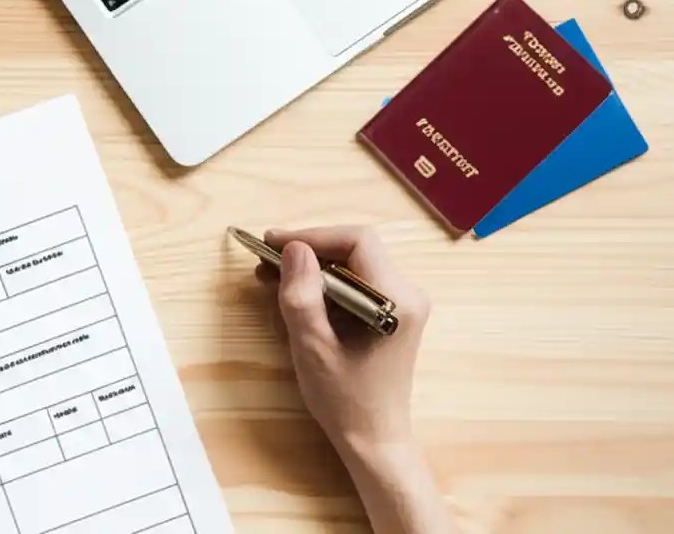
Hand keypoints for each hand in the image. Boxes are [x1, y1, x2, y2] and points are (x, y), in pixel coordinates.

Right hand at [260, 226, 429, 450]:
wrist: (373, 437)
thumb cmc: (344, 398)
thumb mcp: (313, 347)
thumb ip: (302, 296)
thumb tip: (293, 249)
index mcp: (397, 299)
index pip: (357, 241)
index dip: (312, 236)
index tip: (274, 244)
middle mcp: (407, 294)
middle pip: (355, 248)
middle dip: (308, 250)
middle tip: (267, 261)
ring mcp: (401, 303)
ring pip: (352, 264)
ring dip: (312, 266)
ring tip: (272, 277)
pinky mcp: (390, 313)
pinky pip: (354, 282)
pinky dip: (322, 283)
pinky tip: (295, 294)